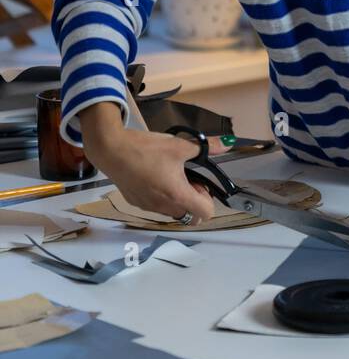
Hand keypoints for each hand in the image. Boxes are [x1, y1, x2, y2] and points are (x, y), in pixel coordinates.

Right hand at [84, 125, 216, 225]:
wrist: (111, 149)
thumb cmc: (146, 149)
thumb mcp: (179, 145)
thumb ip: (206, 147)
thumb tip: (227, 144)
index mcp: (178, 196)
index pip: (206, 214)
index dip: (207, 199)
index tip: (199, 182)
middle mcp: (164, 207)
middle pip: (189, 214)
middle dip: (192, 198)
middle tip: (185, 177)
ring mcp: (148, 207)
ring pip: (173, 212)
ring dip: (177, 198)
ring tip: (169, 175)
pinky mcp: (136, 203)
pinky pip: (156, 206)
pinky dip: (161, 197)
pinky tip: (153, 176)